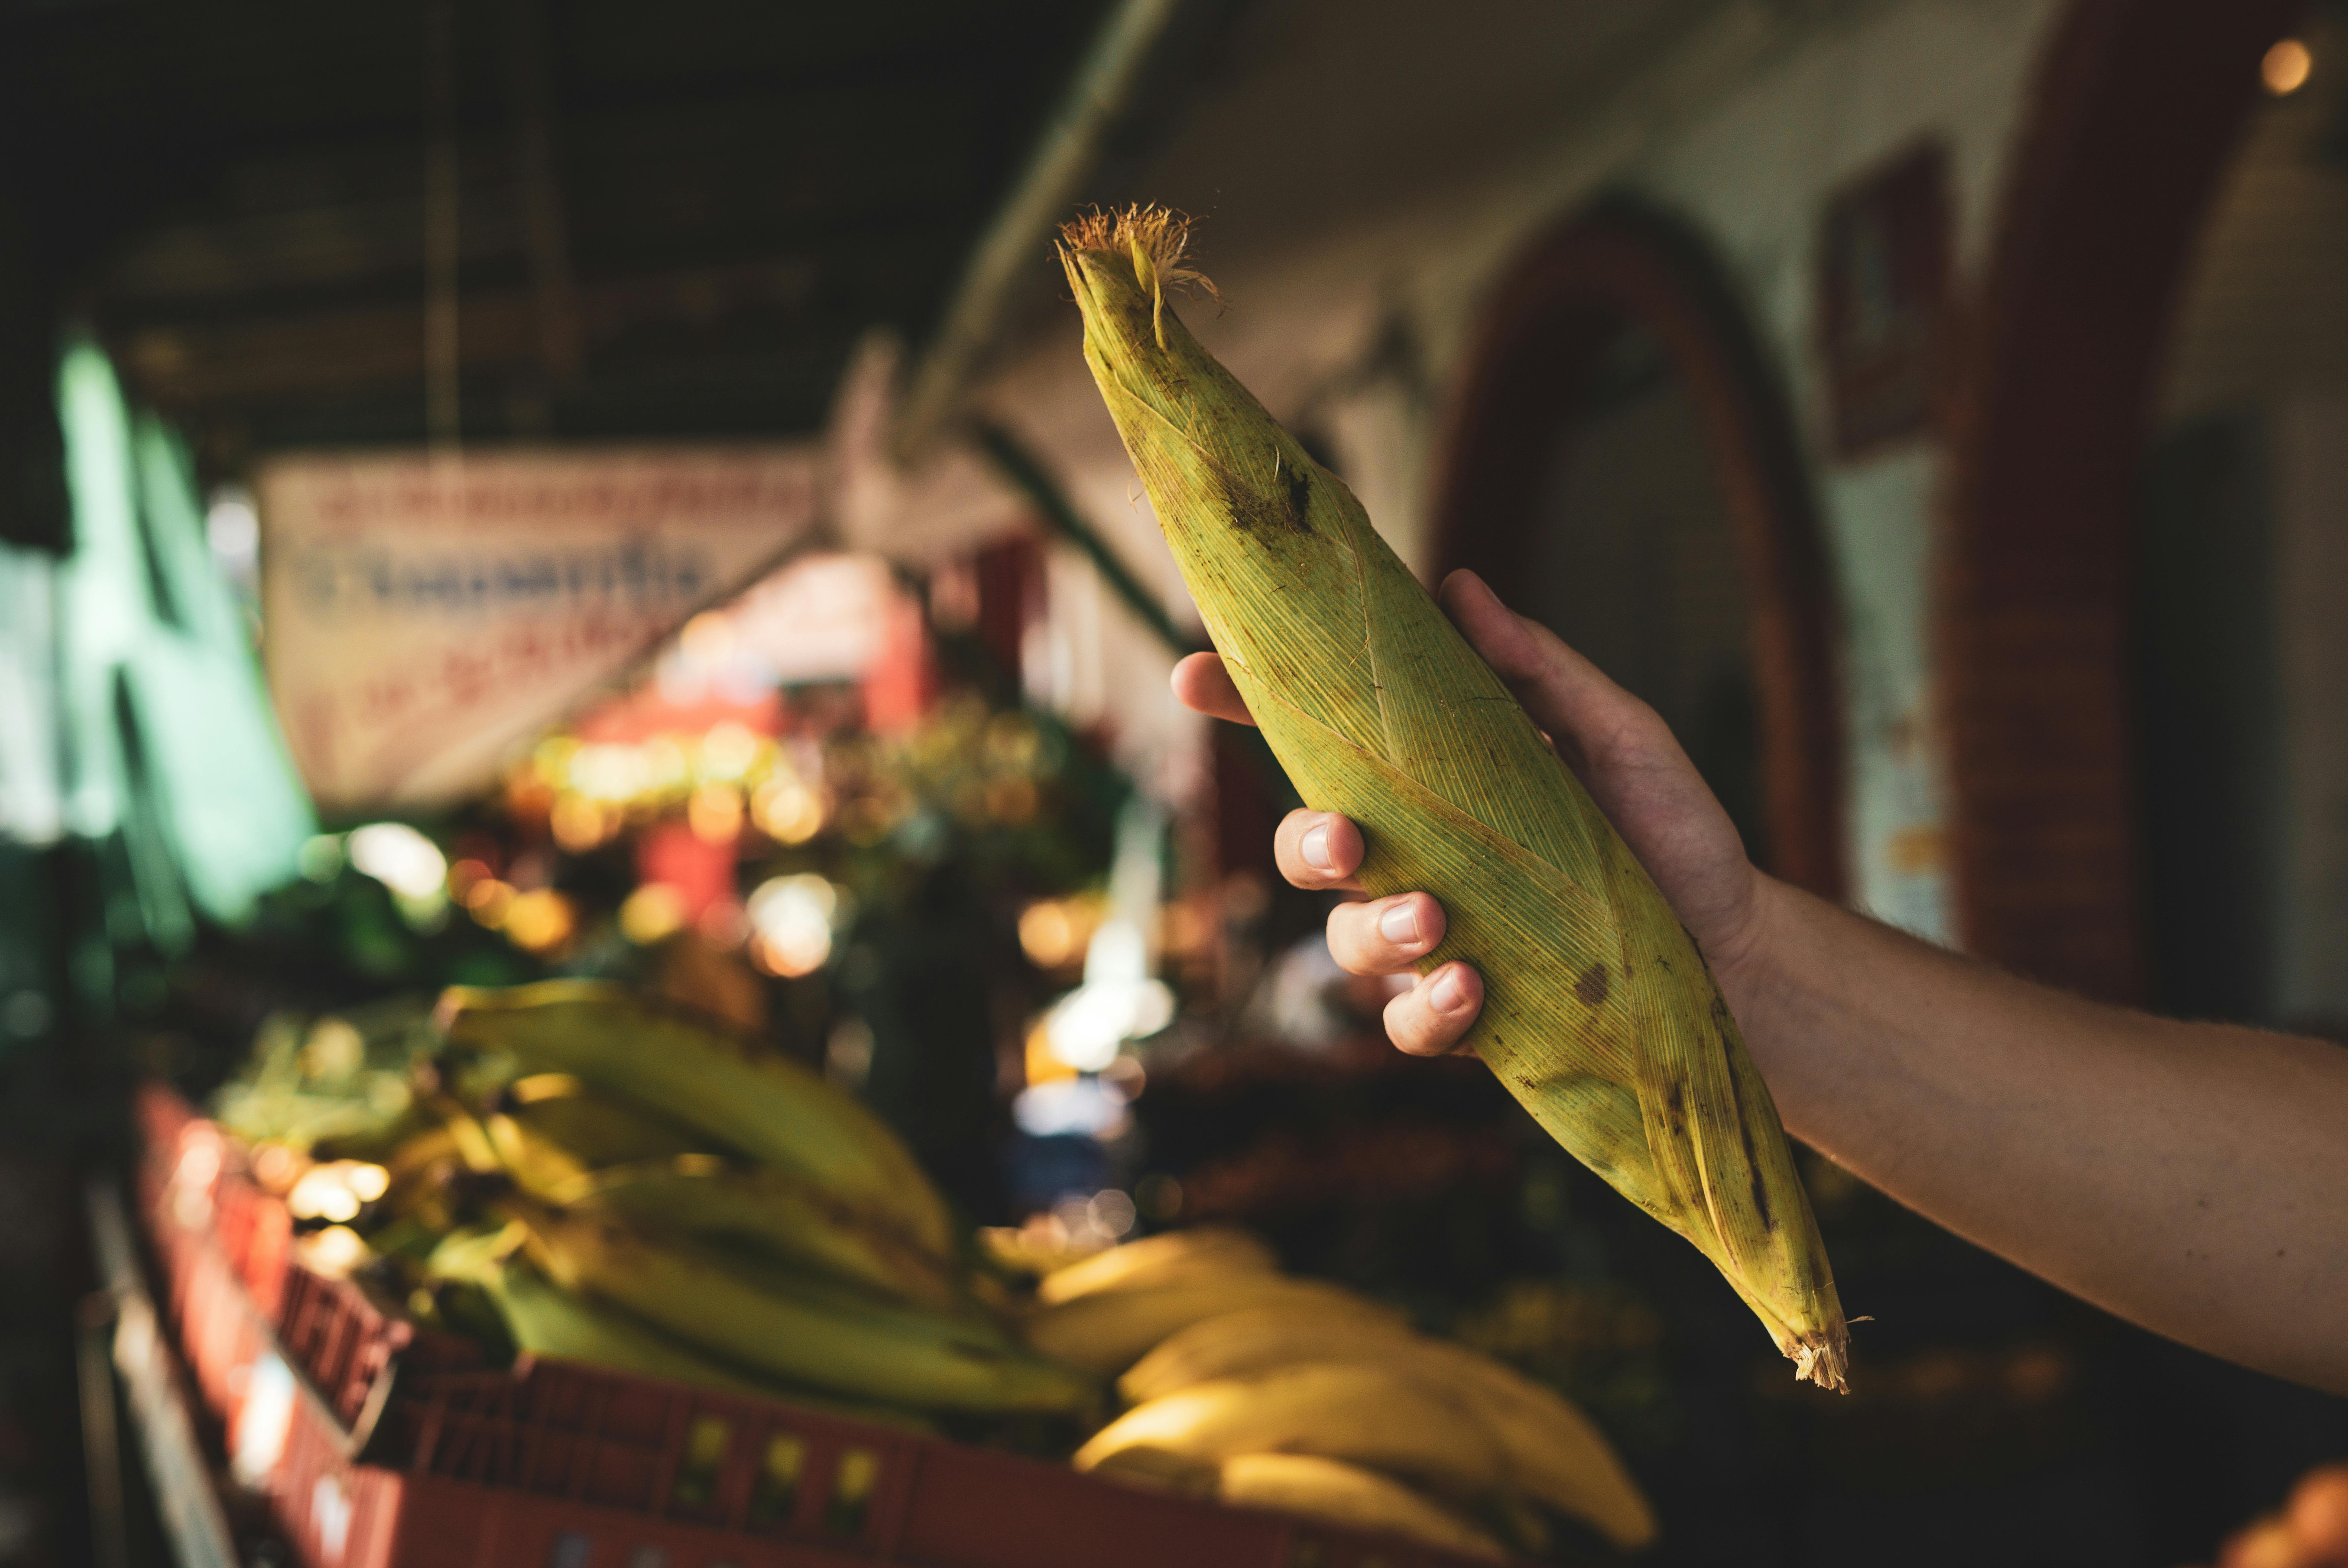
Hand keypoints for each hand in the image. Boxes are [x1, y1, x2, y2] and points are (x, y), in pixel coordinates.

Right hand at [1172, 568, 1765, 1056]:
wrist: (1739, 945)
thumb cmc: (1672, 831)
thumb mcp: (1620, 735)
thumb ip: (1538, 671)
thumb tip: (1460, 587)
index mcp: (1429, 783)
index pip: (1316, 743)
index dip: (1244, 707)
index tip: (1194, 674)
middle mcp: (1411, 860)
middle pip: (1303, 849)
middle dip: (1303, 842)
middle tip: (1345, 838)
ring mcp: (1430, 941)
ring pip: (1341, 942)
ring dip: (1373, 929)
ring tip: (1433, 918)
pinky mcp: (1466, 1015)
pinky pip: (1406, 1023)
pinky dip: (1426, 1010)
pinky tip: (1472, 986)